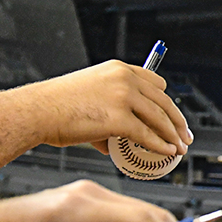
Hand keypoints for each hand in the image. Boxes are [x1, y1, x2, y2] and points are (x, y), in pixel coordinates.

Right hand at [12, 60, 192, 156]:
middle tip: (185, 135)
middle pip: (164, 101)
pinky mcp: (118, 118)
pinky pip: (147, 135)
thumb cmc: (54, 107)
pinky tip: (167, 151)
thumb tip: (114, 142)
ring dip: (174, 135)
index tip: (173, 115)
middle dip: (178, 120)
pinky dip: (160, 145)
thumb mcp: (88, 96)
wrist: (36, 111)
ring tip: (180, 147)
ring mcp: (123, 97)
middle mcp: (124, 79)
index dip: (167, 101)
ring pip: (159, 118)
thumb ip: (107, 114)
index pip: (156, 83)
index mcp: (118, 70)